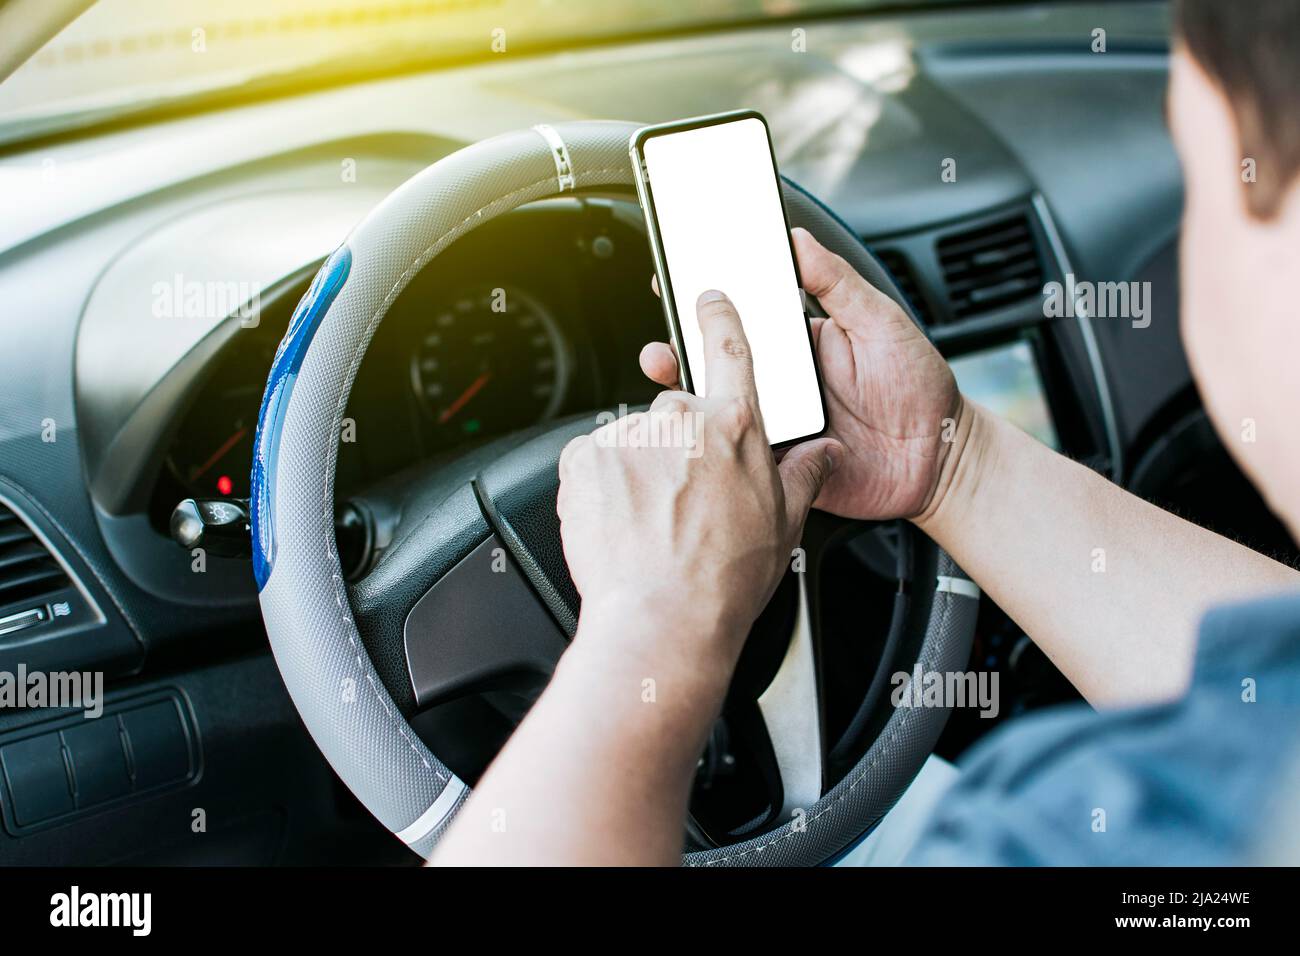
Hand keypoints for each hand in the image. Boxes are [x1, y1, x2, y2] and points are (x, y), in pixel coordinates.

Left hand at [558, 289, 841, 681]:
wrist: (663, 618)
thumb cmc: (723, 580)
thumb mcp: (784, 525)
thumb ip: (804, 474)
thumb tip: (825, 452)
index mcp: (735, 428)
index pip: (730, 351)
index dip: (720, 318)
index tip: (709, 299)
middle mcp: (680, 422)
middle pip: (674, 415)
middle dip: (676, 450)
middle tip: (681, 502)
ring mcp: (628, 437)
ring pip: (632, 442)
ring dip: (637, 471)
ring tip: (649, 523)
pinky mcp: (583, 458)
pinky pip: (591, 461)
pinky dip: (600, 486)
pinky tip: (619, 522)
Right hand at [641, 228, 962, 522]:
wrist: (938, 463)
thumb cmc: (918, 389)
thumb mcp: (880, 323)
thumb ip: (838, 284)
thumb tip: (798, 239)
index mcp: (798, 342)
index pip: (745, 314)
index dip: (709, 297)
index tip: (678, 275)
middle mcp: (780, 380)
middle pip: (718, 359)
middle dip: (682, 342)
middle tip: (661, 326)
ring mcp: (776, 421)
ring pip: (719, 404)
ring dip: (687, 388)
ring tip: (666, 366)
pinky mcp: (777, 463)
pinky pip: (735, 452)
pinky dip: (710, 441)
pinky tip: (695, 424)